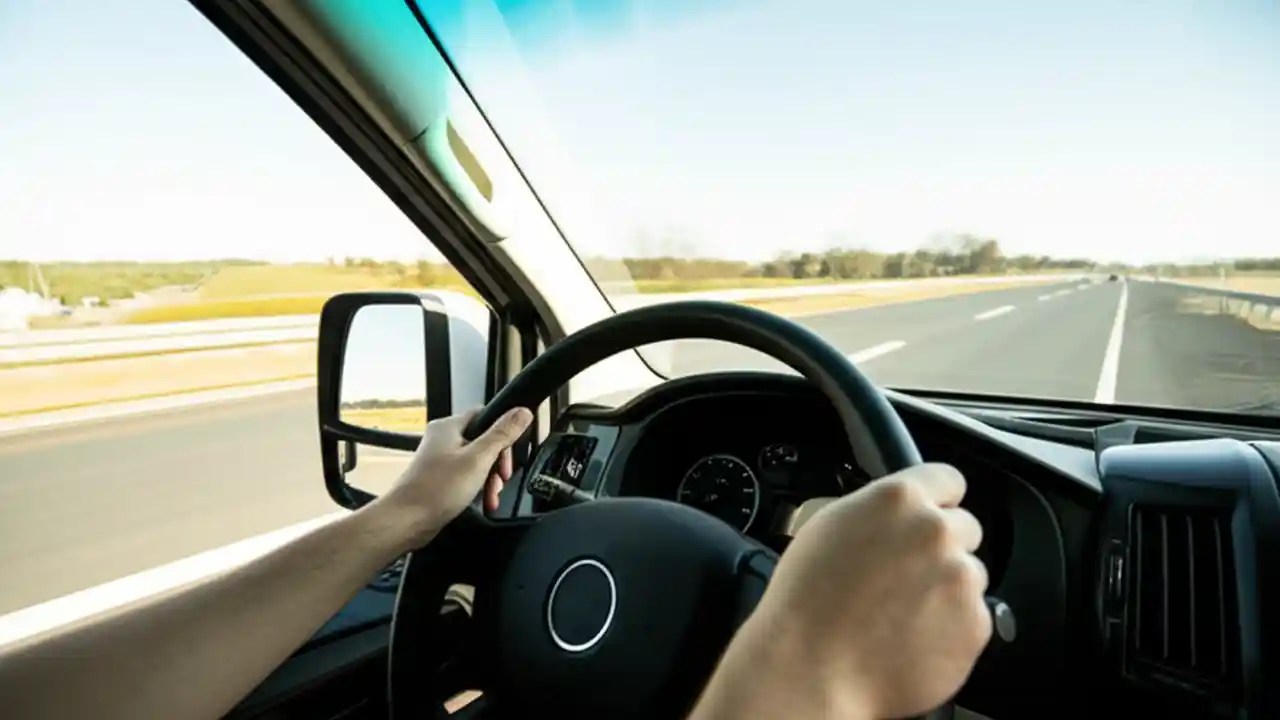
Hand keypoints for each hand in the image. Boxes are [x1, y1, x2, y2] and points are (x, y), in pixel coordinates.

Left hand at [371, 407, 533, 549]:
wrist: (406, 521)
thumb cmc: (435, 490)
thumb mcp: (478, 459)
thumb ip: (502, 434)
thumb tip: (521, 412)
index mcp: (449, 426)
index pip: (486, 415)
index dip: (503, 433)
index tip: (511, 451)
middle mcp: (443, 440)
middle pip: (484, 441)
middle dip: (497, 463)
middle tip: (501, 477)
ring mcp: (440, 459)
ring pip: (477, 461)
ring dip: (489, 478)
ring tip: (491, 494)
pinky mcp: (439, 478)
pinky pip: (466, 477)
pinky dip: (477, 487)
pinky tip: (483, 501)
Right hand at [697, 463, 989, 718]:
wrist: (813, 667)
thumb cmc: (806, 601)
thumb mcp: (827, 527)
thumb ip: (874, 510)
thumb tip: (892, 515)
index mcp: (898, 499)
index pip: (948, 479)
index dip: (937, 499)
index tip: (930, 513)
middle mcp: (936, 531)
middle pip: (964, 527)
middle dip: (941, 547)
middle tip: (904, 574)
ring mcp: (961, 577)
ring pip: (970, 574)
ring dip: (946, 588)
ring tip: (900, 613)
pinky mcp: (976, 623)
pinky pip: (973, 617)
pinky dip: (950, 627)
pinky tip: (910, 636)